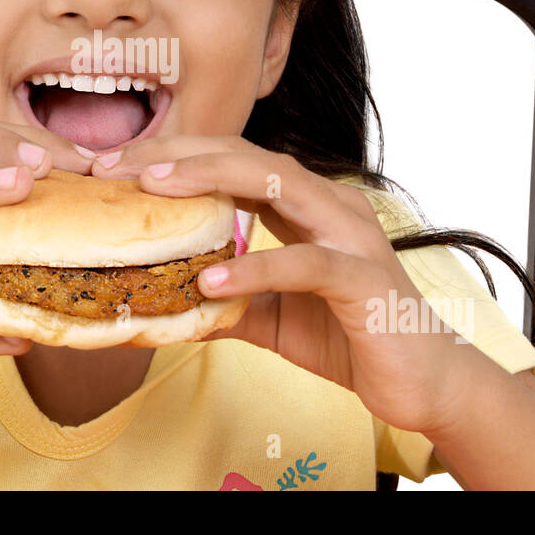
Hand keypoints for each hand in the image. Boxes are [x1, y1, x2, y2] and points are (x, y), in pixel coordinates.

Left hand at [92, 135, 470, 435]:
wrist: (423, 382)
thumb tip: (164, 304)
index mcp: (305, 204)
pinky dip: (255, 267)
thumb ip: (225, 301)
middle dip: (176, 153)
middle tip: (112, 164)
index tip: (111, 168)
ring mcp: (349, 234)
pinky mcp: (362, 277)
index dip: (171, 156)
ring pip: (277, 183)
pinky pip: (303, 263)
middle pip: (245, 155)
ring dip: (208, 179)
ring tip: (151, 188)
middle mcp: (328, 204)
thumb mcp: (271, 315)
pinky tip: (210, 277)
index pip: (230, 160)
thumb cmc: (350, 336)